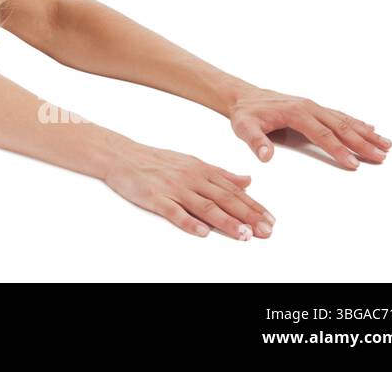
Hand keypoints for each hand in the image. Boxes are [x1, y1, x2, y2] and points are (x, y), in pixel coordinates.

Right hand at [104, 143, 272, 238]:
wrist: (122, 156)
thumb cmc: (156, 160)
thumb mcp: (192, 162)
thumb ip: (220, 174)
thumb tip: (247, 180)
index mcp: (201, 170)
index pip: (232, 190)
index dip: (253, 206)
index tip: (270, 220)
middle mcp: (190, 179)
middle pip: (223, 199)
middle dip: (247, 216)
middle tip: (265, 231)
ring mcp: (173, 188)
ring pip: (204, 206)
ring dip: (225, 221)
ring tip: (243, 234)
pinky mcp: (155, 198)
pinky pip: (174, 212)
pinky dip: (189, 222)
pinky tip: (202, 232)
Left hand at [228, 88, 391, 168]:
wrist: (243, 97)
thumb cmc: (245, 114)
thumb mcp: (244, 128)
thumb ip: (256, 142)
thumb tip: (266, 156)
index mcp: (296, 113)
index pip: (322, 134)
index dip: (338, 150)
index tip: (354, 164)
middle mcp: (309, 108)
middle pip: (341, 127)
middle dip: (362, 143)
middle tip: (381, 157)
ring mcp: (313, 106)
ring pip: (345, 120)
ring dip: (366, 133)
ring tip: (387, 145)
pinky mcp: (314, 108)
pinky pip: (339, 115)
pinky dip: (357, 122)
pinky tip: (371, 128)